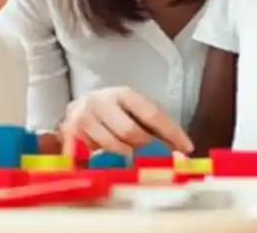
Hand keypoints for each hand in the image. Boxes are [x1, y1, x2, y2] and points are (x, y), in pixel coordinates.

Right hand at [60, 86, 192, 155]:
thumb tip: (181, 151)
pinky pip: (93, 157)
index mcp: (122, 93)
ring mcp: (82, 119)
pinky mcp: (70, 136)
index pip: (151, 112)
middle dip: (146, 148)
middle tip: (156, 157)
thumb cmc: (113, 113)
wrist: (76, 109)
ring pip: (112, 147)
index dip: (171, 131)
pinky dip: (106, 162)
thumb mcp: (133, 111)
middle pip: (129, 132)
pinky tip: (111, 161)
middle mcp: (100, 102)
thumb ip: (155, 127)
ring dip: (127, 158)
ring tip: (133, 159)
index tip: (187, 148)